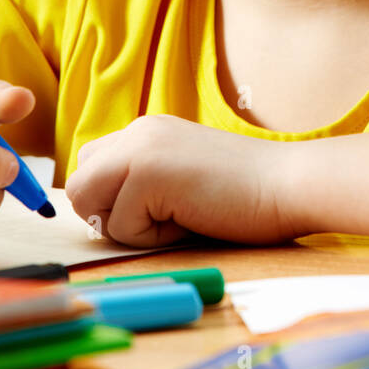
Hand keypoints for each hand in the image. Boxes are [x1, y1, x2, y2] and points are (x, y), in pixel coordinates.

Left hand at [65, 113, 301, 247]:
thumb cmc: (246, 194)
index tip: (156, 211)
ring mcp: (140, 148)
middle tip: (162, 218)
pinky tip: (192, 218)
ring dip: (129, 225)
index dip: (112, 201)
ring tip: (179, 216)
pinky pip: (120, 225)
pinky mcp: (147, 173)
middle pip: (78, 184)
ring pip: (89, 202)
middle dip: (108, 214)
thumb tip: (100, 215)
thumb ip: (142, 183)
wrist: (290, 185)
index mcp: (146, 131)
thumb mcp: (182, 178)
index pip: (91, 168)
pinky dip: (152, 237)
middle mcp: (137, 132)